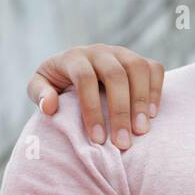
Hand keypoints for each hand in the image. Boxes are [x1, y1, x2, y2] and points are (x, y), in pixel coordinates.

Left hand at [27, 44, 163, 149]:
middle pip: (115, 75)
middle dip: (120, 111)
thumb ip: (39, 93)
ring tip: (141, 131)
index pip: (85, 78)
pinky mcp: (138, 59)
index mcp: (73, 57)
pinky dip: (156, 90)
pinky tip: (152, 115)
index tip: (97, 139)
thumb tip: (49, 106)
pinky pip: (153, 68)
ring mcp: (121, 52)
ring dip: (141, 101)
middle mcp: (99, 51)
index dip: (91, 108)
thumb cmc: (56, 84)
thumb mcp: (39, 85)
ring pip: (137, 68)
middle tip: (123, 143)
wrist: (73, 68)